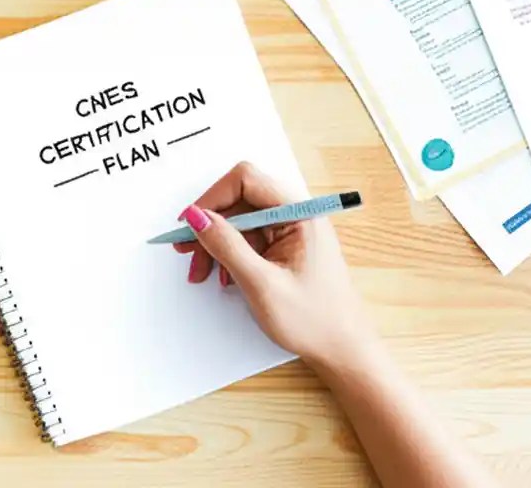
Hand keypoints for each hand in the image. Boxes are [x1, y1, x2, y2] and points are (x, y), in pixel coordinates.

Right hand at [173, 162, 375, 367]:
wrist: (343, 350)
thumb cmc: (315, 321)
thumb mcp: (262, 284)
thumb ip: (226, 246)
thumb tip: (196, 217)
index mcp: (301, 214)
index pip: (246, 180)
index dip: (213, 198)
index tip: (191, 224)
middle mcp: (297, 215)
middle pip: (240, 200)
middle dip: (210, 225)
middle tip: (187, 250)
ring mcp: (291, 231)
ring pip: (240, 222)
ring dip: (216, 243)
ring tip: (201, 271)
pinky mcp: (285, 247)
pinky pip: (248, 239)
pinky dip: (229, 255)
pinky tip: (223, 277)